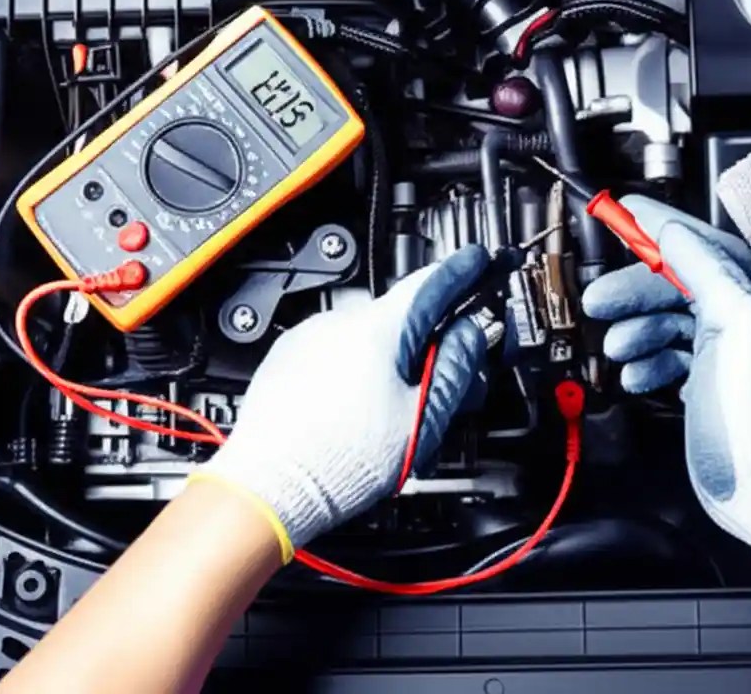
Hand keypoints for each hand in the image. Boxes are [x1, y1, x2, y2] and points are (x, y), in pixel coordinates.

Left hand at [196, 246, 490, 560]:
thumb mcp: (420, 420)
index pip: (434, 283)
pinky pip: (336, 355)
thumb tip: (470, 336)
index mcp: (378, 331)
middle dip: (432, 345)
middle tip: (452, 383)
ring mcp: (308, 340)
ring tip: (396, 417)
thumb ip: (453, 370)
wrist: (270, 489)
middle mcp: (339, 323)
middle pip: (404, 320)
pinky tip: (359, 415)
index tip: (480, 261)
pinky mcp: (287, 361)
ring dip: (392, 364)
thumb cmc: (339, 464)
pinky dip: (357, 374)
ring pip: (370, 341)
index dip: (465, 271)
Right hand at [583, 196, 750, 589]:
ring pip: (672, 325)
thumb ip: (707, 274)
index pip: (705, 247)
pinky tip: (636, 377)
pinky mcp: (715, 391)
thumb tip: (676, 233)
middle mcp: (748, 324)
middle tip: (600, 300)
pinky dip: (648, 364)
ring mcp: (732, 359)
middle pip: (681, 287)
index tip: (621, 215)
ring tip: (616, 347)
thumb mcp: (737, 328)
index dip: (661, 230)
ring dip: (638, 331)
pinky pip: (673, 362)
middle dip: (637, 290)